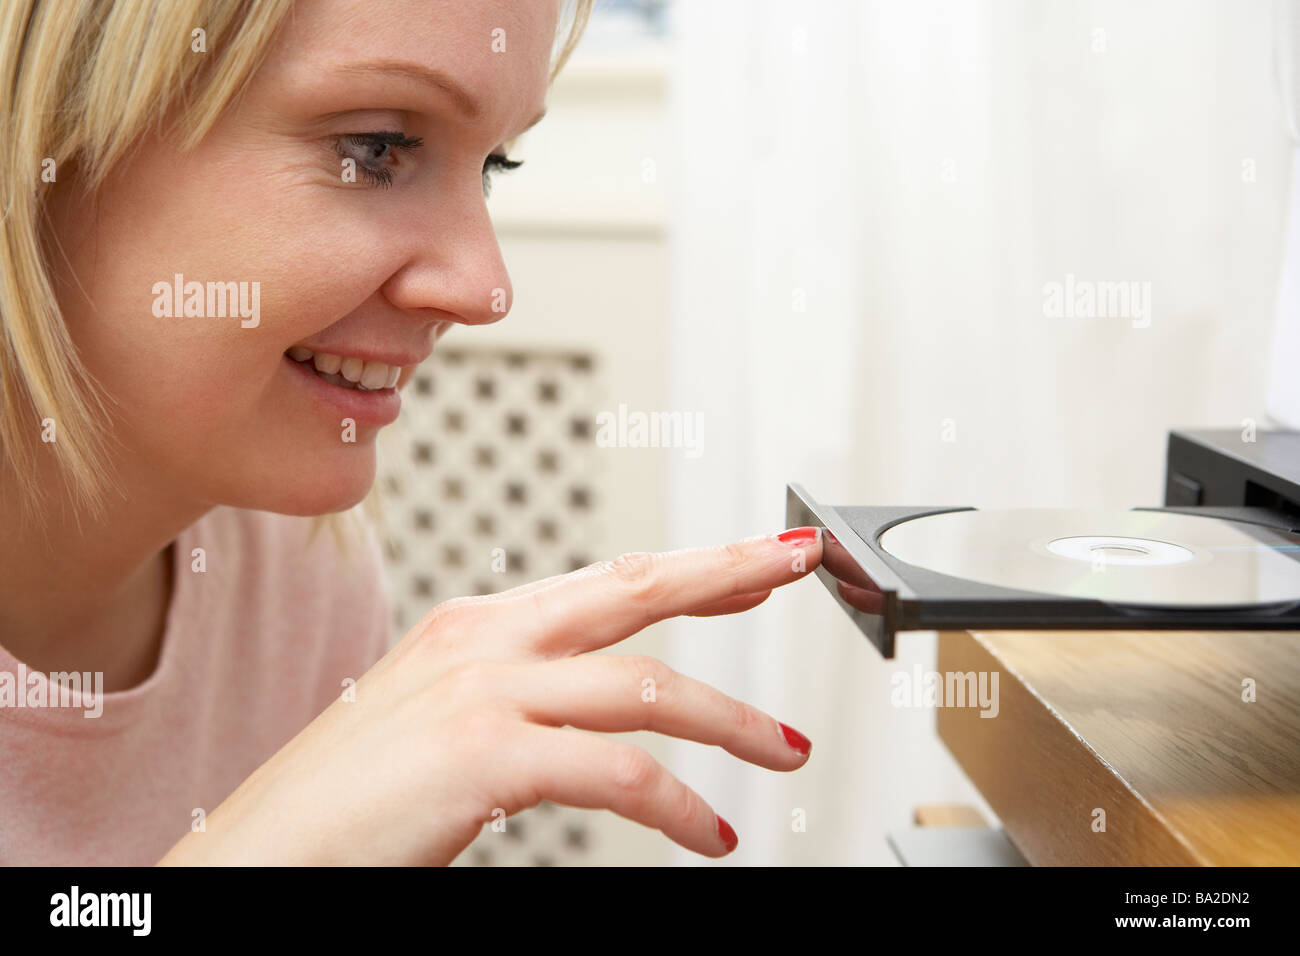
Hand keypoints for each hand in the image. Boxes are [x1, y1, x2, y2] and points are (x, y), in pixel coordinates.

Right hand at [158, 527, 822, 864]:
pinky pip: (615, 772)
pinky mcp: (481, 754)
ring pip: (645, 687)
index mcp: (477, 627)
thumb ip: (520, 699)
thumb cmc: (349, 803)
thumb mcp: (443, 723)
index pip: (610, 580)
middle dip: (728, 571)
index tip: (756, 556)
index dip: (693, 565)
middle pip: (637, 588)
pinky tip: (707, 832)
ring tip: (783, 751)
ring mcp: (482, 691)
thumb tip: (600, 710)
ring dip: (730, 720)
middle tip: (800, 561)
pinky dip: (675, 803)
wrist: (256, 856)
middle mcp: (484, 640)